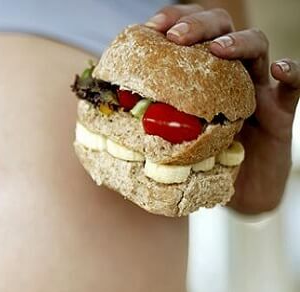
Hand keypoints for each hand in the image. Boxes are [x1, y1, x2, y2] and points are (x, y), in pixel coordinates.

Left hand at [145, 4, 299, 213]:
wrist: (240, 192)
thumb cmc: (201, 163)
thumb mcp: (167, 142)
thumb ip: (140, 129)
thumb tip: (91, 130)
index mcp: (200, 75)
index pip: (189, 33)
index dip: (173, 21)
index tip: (150, 27)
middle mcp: (229, 73)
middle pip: (221, 29)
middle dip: (199, 25)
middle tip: (176, 37)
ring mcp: (257, 89)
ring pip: (257, 47)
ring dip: (238, 43)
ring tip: (217, 50)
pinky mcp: (281, 111)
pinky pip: (294, 85)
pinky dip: (292, 71)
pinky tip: (279, 69)